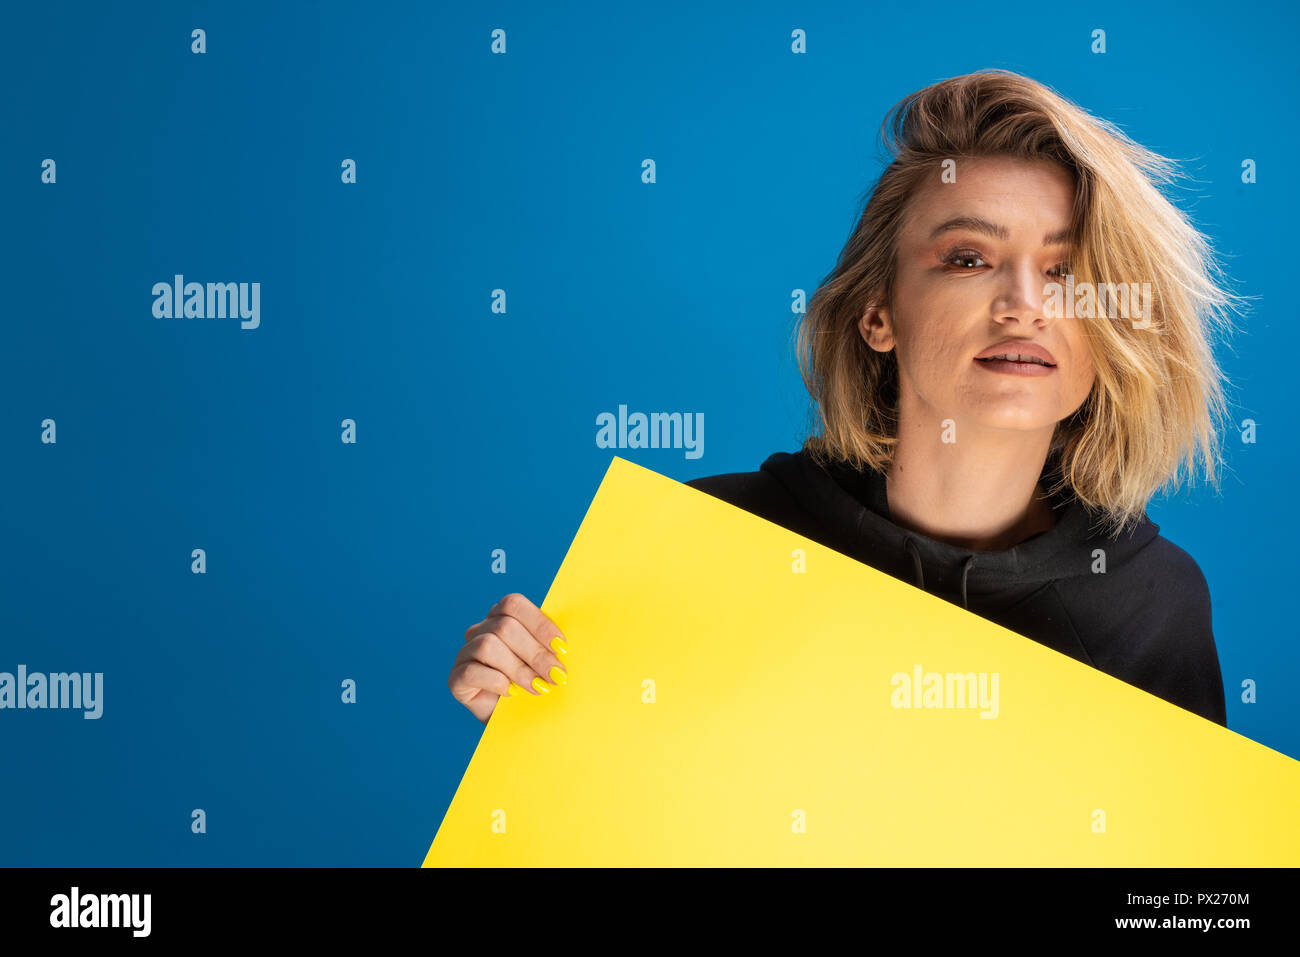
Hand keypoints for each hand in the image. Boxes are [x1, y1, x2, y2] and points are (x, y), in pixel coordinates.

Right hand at [449, 593, 567, 724]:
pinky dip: (497, 683)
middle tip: (556, 675)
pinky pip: (472, 671)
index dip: (539, 624)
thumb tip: (562, 644)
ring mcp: (465, 653)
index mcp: (501, 617)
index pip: (513, 604)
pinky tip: (511, 693)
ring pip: (487, 646)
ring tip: (538, 687)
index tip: (561, 648)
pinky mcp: (456, 679)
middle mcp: (479, 630)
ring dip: (518, 669)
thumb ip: (549, 645)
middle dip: (535, 653)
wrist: (516, 721)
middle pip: (504, 627)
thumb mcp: (545, 660)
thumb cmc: (534, 686)